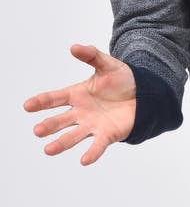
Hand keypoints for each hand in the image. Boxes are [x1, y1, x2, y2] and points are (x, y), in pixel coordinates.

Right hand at [23, 44, 136, 164]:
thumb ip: (91, 55)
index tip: (28, 105)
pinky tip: (84, 160)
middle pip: (60, 121)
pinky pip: (97, 146)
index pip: (55, 98)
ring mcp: (92, 125)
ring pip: (73, 136)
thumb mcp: (107, 64)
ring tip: (48, 149)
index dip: (41, 102)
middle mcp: (81, 112)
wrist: (145, 94)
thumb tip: (74, 47)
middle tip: (38, 130)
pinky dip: (91, 153)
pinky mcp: (107, 135)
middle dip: (49, 126)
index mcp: (77, 95)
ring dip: (61, 143)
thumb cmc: (122, 80)